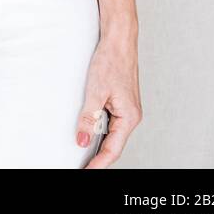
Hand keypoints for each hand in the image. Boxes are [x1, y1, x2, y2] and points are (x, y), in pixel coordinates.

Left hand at [76, 34, 141, 167]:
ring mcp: (126, 110)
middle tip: (82, 167)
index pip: (113, 149)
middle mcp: (131, 116)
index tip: (86, 171)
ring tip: (83, 155)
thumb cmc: (111, 61)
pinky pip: (110, 122)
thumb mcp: (95, 92)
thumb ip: (89, 118)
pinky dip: (99, 129)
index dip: (99, 164)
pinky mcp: (120, 103)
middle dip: (98, 157)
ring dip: (98, 143)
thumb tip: (82, 140)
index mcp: (129, 117)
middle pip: (113, 144)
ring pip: (111, 133)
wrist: (118, 41)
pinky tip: (89, 133)